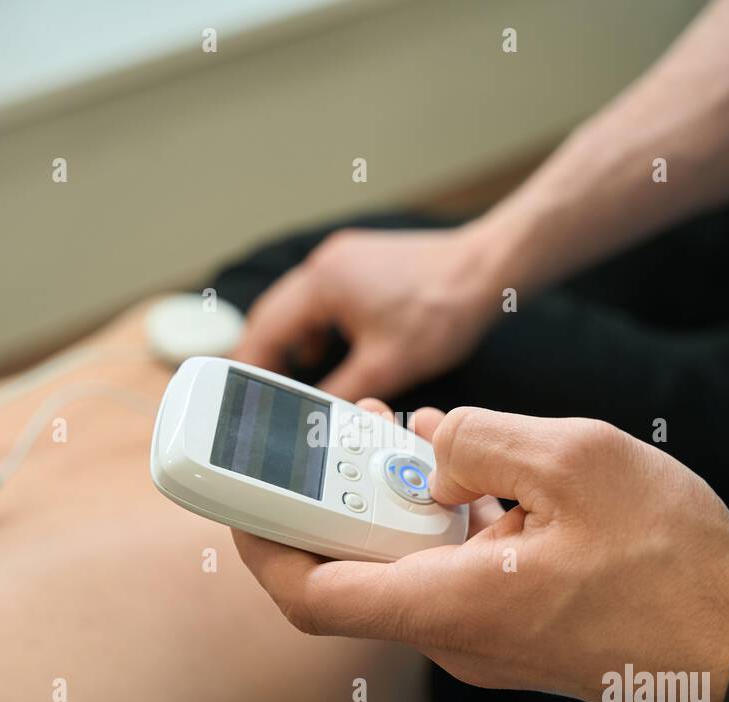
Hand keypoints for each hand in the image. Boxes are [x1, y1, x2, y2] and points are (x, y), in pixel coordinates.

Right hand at [231, 227, 501, 400]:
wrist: (487, 269)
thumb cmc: (444, 308)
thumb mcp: (388, 365)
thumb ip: (343, 392)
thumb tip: (316, 416)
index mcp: (322, 283)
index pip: (265, 329)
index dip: (250, 365)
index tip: (242, 392)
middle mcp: (326, 263)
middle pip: (274, 313)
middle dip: (266, 353)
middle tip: (260, 388)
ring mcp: (345, 258)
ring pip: (299, 304)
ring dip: (293, 339)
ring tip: (295, 374)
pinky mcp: (363, 262)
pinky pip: (324, 296)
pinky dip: (319, 325)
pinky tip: (333, 347)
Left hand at [233, 403, 728, 701]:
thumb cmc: (672, 562)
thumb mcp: (576, 460)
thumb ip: (480, 439)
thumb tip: (428, 448)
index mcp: (451, 602)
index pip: (310, 594)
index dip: (260, 543)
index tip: (240, 493)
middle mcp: (454, 634)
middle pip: (355, 568)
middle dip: (338, 494)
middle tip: (347, 428)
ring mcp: (485, 638)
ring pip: (408, 565)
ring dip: (397, 502)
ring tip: (406, 433)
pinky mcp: (515, 628)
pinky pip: (454, 573)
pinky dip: (445, 522)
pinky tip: (471, 470)